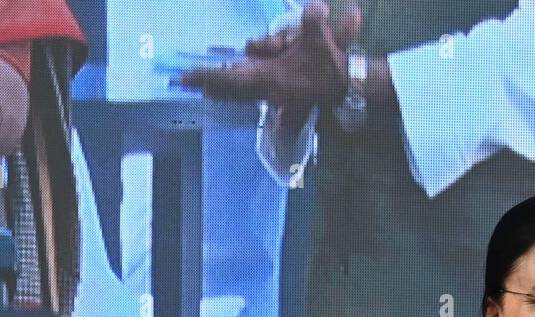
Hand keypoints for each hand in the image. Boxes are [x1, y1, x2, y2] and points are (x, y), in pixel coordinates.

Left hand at [180, 1, 361, 107]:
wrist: (347, 87)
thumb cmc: (330, 65)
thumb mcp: (322, 38)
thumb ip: (313, 21)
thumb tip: (315, 7)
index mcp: (271, 78)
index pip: (233, 77)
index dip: (209, 76)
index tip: (187, 78)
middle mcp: (267, 87)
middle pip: (232, 86)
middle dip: (212, 82)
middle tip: (189, 81)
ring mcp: (273, 90)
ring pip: (243, 84)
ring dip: (227, 82)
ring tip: (207, 82)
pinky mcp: (280, 90)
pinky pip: (254, 83)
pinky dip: (241, 81)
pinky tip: (232, 78)